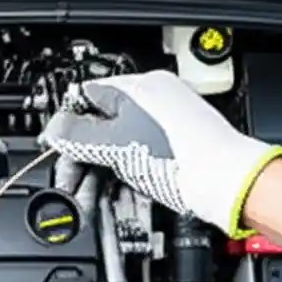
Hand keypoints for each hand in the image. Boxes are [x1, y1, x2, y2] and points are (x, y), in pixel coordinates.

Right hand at [40, 70, 281, 237]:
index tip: (56, 150)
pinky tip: (119, 191)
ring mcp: (168, 122)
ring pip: (120, 141)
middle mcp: (156, 98)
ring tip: (93, 195)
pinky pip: (139, 153)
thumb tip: (52, 129)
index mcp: (140, 85)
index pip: (87, 95)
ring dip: (101, 169)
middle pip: (103, 122)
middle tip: (72, 180)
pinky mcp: (178, 146)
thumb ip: (78, 135)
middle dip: (84, 155)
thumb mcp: (115, 145)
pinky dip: (124, 171)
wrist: (228, 183)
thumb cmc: (184, 159)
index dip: (66, 125)